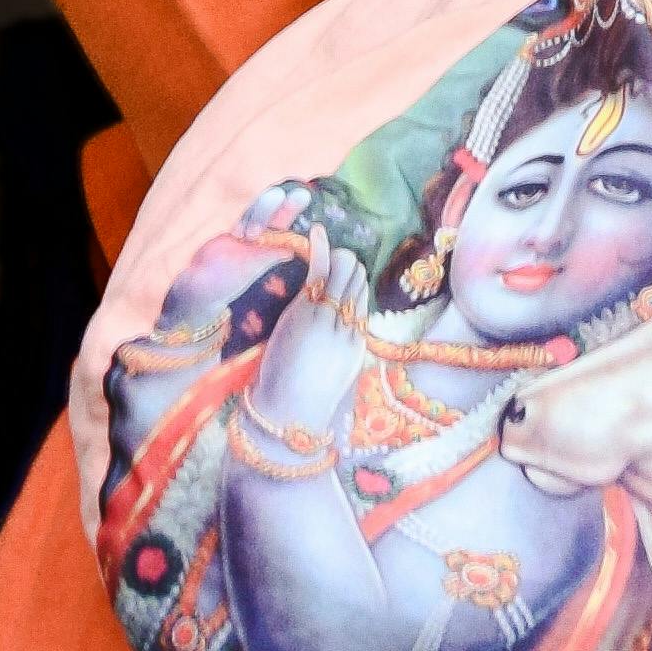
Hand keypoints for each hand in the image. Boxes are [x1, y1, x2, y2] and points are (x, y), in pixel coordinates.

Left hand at [248, 221, 376, 434]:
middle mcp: (347, 326)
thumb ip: (339, 351)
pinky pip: (320, 272)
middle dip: (346, 265)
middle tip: (331, 257)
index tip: (343, 272)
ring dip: (335, 256)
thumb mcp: (333, 376)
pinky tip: (317, 234)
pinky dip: (321, 250)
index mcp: (356, 342)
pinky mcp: (307, 314)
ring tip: (323, 246)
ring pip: (344, 272)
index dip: (353, 282)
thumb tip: (340, 339)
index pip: (362, 298)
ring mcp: (328, 318)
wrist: (289, 416)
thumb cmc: (304, 403)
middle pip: (357, 280)